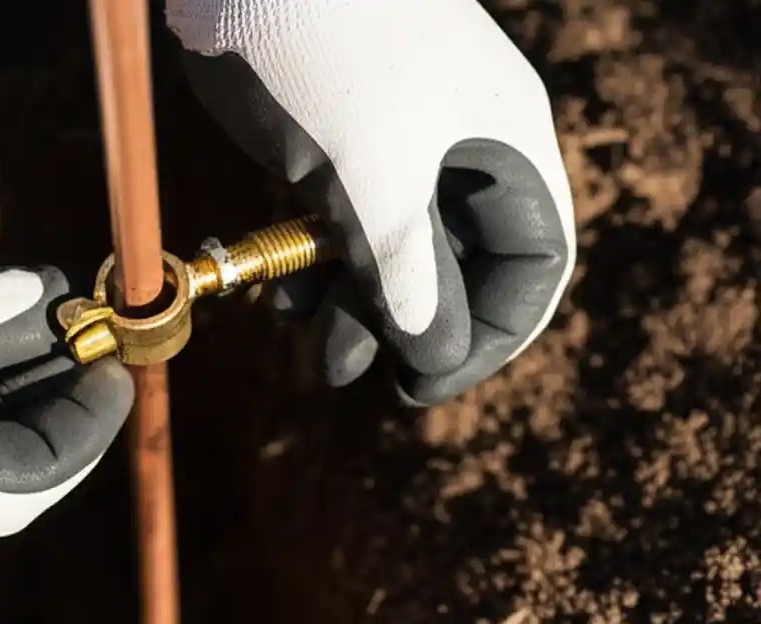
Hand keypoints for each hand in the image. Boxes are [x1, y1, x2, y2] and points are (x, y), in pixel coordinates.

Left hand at [165, 0, 575, 403]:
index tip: (428, 381)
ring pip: (393, 251)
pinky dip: (318, 264)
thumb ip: (407, 272)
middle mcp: (458, 150)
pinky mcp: (334, 142)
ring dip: (355, 304)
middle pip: (459, 266)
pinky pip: (342, 223)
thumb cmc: (326, 49)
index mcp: (502, 147)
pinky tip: (281, 291)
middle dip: (408, 326)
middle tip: (347, 368)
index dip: (493, 334)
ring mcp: (394, 145)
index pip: (535, 262)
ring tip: (308, 340)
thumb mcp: (373, 175)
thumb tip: (434, 354)